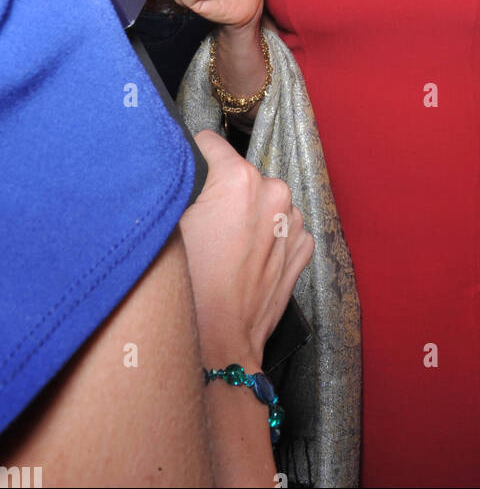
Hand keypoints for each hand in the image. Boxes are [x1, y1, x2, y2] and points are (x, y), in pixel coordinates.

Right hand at [179, 131, 313, 366]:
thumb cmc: (189, 288)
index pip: (212, 144)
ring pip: (264, 201)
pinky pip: (282, 226)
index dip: (194, 153)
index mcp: (240, 179)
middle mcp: (274, 192)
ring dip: (248, 213)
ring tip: (223, 246)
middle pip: (241, 175)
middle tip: (201, 221)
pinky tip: (243, 257)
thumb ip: (180, 187)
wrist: (219, 344)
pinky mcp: (302, 247)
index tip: (185, 164)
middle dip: (222, 191)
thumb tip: (179, 168)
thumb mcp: (168, 226)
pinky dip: (266, 235)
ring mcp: (293, 221)